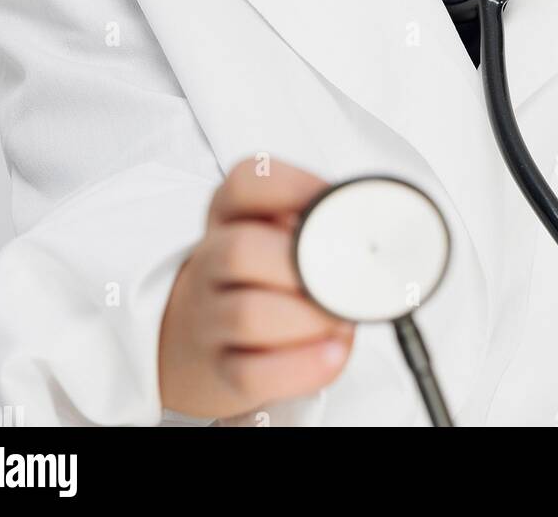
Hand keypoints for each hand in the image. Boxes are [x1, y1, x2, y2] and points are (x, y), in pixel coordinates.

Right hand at [159, 157, 354, 419]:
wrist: (190, 341)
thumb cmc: (253, 280)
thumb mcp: (268, 235)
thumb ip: (311, 226)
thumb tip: (368, 239)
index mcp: (229, 217)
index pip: (244, 183)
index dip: (291, 185)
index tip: (331, 199)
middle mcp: (212, 262)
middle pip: (239, 250)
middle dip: (302, 264)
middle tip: (343, 275)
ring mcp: (209, 318)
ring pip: (247, 315)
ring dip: (308, 318)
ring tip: (341, 318)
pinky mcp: (220, 371)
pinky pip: (254, 373)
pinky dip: (302, 365)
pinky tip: (332, 353)